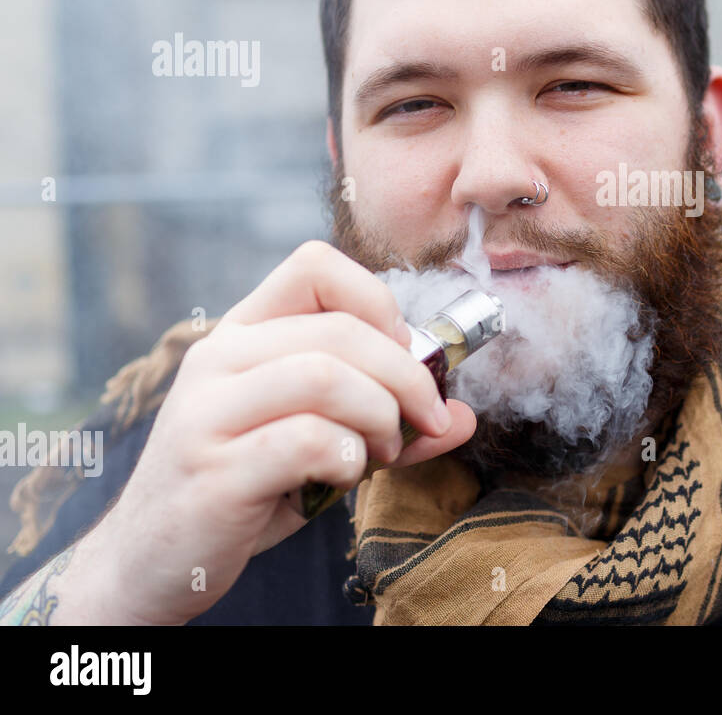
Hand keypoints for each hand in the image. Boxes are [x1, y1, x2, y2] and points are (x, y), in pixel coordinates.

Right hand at [86, 240, 475, 624]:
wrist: (153, 560)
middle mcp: (217, 360)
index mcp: (242, 334)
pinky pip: (305, 439)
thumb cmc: (244, 488)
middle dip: (406, 376)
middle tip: (424, 422)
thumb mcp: (317, 443)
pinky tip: (341, 475)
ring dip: (380, 415)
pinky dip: (347, 456)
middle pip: (340, 330)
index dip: (376, 300)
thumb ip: (386, 423)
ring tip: (383, 451)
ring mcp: (206, 413)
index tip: (404, 351)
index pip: (315, 265)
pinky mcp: (213, 470)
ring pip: (325, 376)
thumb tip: (464, 416)